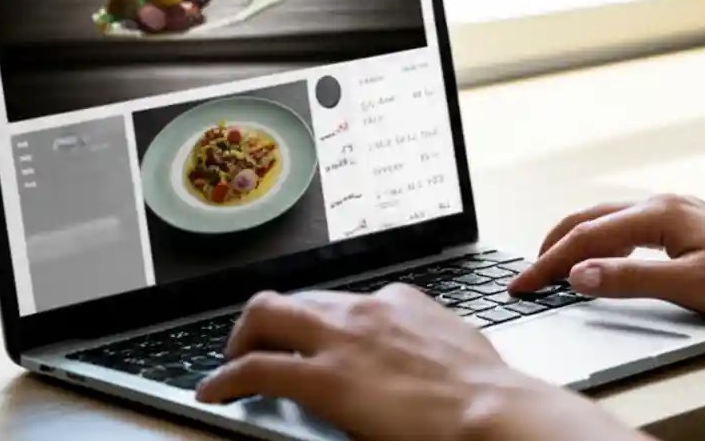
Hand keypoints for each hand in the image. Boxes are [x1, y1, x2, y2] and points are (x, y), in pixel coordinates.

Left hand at [196, 284, 640, 440]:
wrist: (488, 406)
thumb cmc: (484, 389)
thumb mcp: (456, 347)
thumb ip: (428, 342)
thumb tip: (426, 358)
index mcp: (399, 301)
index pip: (344, 302)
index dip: (323, 323)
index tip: (319, 340)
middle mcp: (363, 309)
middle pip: (294, 299)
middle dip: (268, 321)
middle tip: (258, 345)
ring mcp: (339, 339)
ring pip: (265, 317)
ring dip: (241, 340)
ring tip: (232, 363)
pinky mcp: (321, 376)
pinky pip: (254, 368)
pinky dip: (226, 378)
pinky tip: (216, 392)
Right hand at [509, 194, 704, 316]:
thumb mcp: (688, 286)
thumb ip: (630, 279)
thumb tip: (580, 275)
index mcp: (659, 213)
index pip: (588, 237)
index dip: (549, 262)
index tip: (523, 284)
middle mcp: (662, 203)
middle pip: (590, 218)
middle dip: (553, 245)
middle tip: (527, 275)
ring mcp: (673, 211)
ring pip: (607, 219)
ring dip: (575, 239)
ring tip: (551, 263)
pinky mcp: (683, 224)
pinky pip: (626, 226)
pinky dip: (601, 240)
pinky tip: (600, 257)